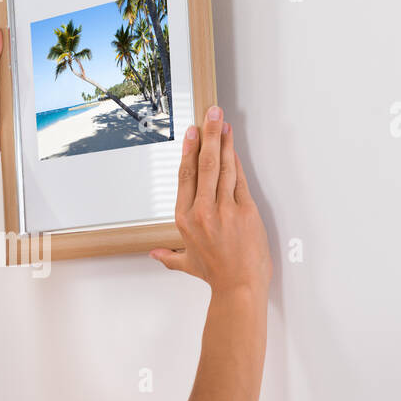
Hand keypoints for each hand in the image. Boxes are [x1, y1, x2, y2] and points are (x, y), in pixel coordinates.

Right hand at [150, 105, 271, 293]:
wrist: (239, 287)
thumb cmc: (216, 275)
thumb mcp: (187, 264)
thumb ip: (169, 256)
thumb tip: (155, 254)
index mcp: (185, 220)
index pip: (185, 177)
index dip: (189, 151)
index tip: (192, 133)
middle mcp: (202, 211)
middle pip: (204, 165)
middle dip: (208, 135)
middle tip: (211, 114)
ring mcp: (224, 209)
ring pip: (222, 168)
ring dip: (224, 142)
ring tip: (223, 123)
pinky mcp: (245, 211)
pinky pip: (239, 180)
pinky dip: (237, 162)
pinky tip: (235, 148)